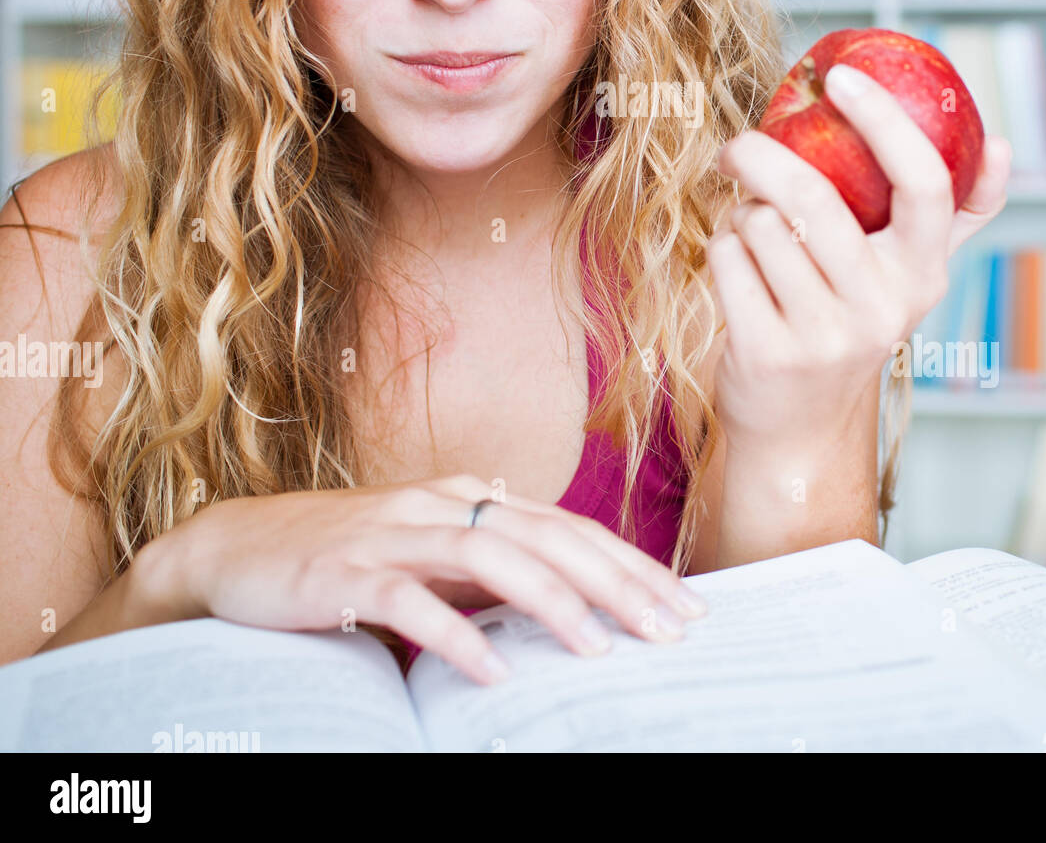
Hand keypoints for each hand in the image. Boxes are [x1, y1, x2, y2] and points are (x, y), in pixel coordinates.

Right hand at [137, 474, 706, 685]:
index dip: (629, 563)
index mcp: (470, 496)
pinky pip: (409, 601)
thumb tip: (562, 589)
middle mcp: (442, 503)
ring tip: (597, 650)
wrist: (240, 545)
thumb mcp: (430, 550)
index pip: (568, 526)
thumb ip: (489, 562)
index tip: (683, 605)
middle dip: (615, 583)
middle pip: (546, 535)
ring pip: (490, 556)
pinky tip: (490, 672)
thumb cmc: (347, 553)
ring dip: (549, 603)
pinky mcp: (347, 572)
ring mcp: (394, 533)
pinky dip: (454, 634)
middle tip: (669, 631)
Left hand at [705, 62, 1011, 456]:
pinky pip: (727, 258)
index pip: (924, 184)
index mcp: (923, 275)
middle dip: (762, 156)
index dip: (886, 122)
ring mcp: (825, 336)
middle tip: (740, 145)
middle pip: (815, 198)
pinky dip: (720, 245)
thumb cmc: (849, 324)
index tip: (844, 78)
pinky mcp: (768, 353)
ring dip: (739, 212)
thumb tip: (1002, 143)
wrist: (801, 428)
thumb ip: (954, 215)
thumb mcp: (906, 278)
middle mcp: (883, 307)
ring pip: (759, 225)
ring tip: (747, 230)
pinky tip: (734, 263)